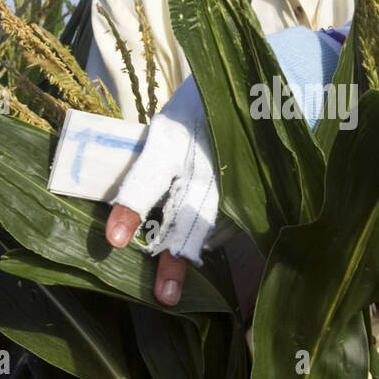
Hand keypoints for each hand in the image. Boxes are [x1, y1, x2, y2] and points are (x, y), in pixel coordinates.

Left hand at [103, 23, 347, 308]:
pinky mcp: (257, 187)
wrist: (263, 81)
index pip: (148, 175)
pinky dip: (216, 243)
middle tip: (163, 297)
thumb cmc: (199, 108)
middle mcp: (206, 159)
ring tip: (176, 295)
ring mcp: (235, 175)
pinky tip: (205, 262)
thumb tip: (117, 204)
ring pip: (215, 224)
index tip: (114, 240)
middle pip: (189, 214)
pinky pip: (234, 224)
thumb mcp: (170, 123)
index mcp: (173, 135)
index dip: (132, 208)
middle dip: (175, 259)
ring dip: (195, 257)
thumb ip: (150, 161)